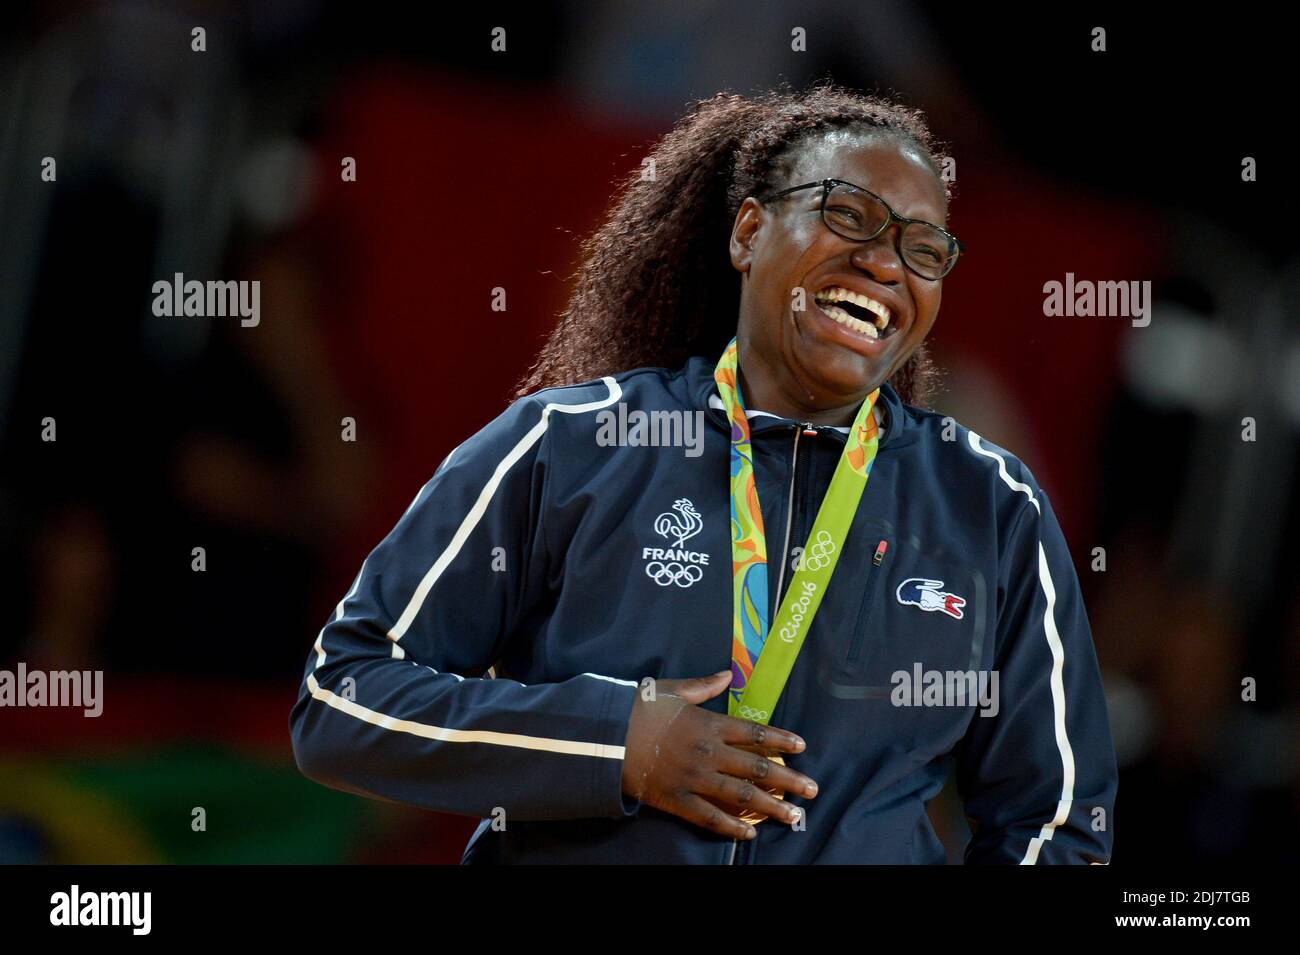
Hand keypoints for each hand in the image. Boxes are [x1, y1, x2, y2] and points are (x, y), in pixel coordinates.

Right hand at [620, 670, 817, 838]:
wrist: (605, 736)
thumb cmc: (639, 709)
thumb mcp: (673, 690)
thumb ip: (704, 685)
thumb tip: (728, 675)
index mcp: (710, 724)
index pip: (755, 734)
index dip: (781, 740)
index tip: (802, 747)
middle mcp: (709, 753)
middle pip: (757, 768)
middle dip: (788, 779)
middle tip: (813, 789)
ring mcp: (695, 779)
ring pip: (741, 795)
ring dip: (771, 807)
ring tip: (793, 815)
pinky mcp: (677, 800)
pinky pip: (710, 817)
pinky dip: (731, 827)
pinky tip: (750, 834)